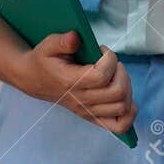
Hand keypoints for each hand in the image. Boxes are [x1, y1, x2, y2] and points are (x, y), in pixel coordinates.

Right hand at [10, 31, 136, 135]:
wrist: (34, 79)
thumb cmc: (44, 60)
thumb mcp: (48, 44)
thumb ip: (63, 41)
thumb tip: (76, 38)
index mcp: (70, 82)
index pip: (102, 77)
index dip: (109, 59)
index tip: (102, 51)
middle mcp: (81, 101)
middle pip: (118, 92)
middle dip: (121, 72)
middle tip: (111, 63)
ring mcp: (88, 111)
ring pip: (122, 107)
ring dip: (126, 88)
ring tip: (115, 76)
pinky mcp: (93, 117)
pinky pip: (119, 126)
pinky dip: (128, 112)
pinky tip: (123, 96)